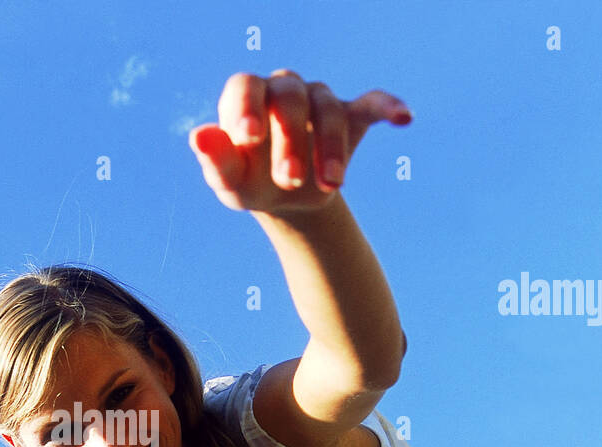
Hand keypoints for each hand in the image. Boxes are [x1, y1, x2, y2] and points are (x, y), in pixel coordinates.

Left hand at [188, 69, 411, 214]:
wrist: (287, 203)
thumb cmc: (250, 185)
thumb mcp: (231, 183)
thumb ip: (216, 160)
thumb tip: (198, 135)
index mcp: (247, 98)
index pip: (245, 87)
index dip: (246, 108)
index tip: (249, 139)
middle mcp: (283, 90)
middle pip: (289, 97)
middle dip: (291, 139)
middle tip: (289, 180)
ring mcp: (319, 100)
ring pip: (327, 107)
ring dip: (330, 146)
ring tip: (331, 186)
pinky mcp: (351, 116)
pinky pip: (372, 103)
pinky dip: (388, 107)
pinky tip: (403, 118)